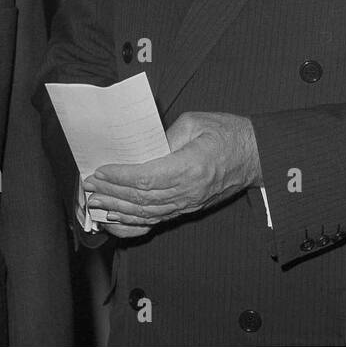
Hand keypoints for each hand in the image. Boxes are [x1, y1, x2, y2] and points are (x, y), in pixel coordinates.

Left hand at [83, 111, 260, 229]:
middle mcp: (188, 191)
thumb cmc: (228, 133)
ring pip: (147, 213)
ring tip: (95, 203)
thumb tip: (140, 148)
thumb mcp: (195, 122)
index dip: (120, 176)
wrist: (256, 155)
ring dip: (118, 209)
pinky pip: (157, 221)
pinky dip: (134, 224)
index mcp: (190, 167)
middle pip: (142, 199)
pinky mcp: (189, 209)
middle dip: (112, 193)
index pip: (147, 177)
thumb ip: (165, 136)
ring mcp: (188, 204)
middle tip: (89, 187)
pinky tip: (116, 222)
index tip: (100, 171)